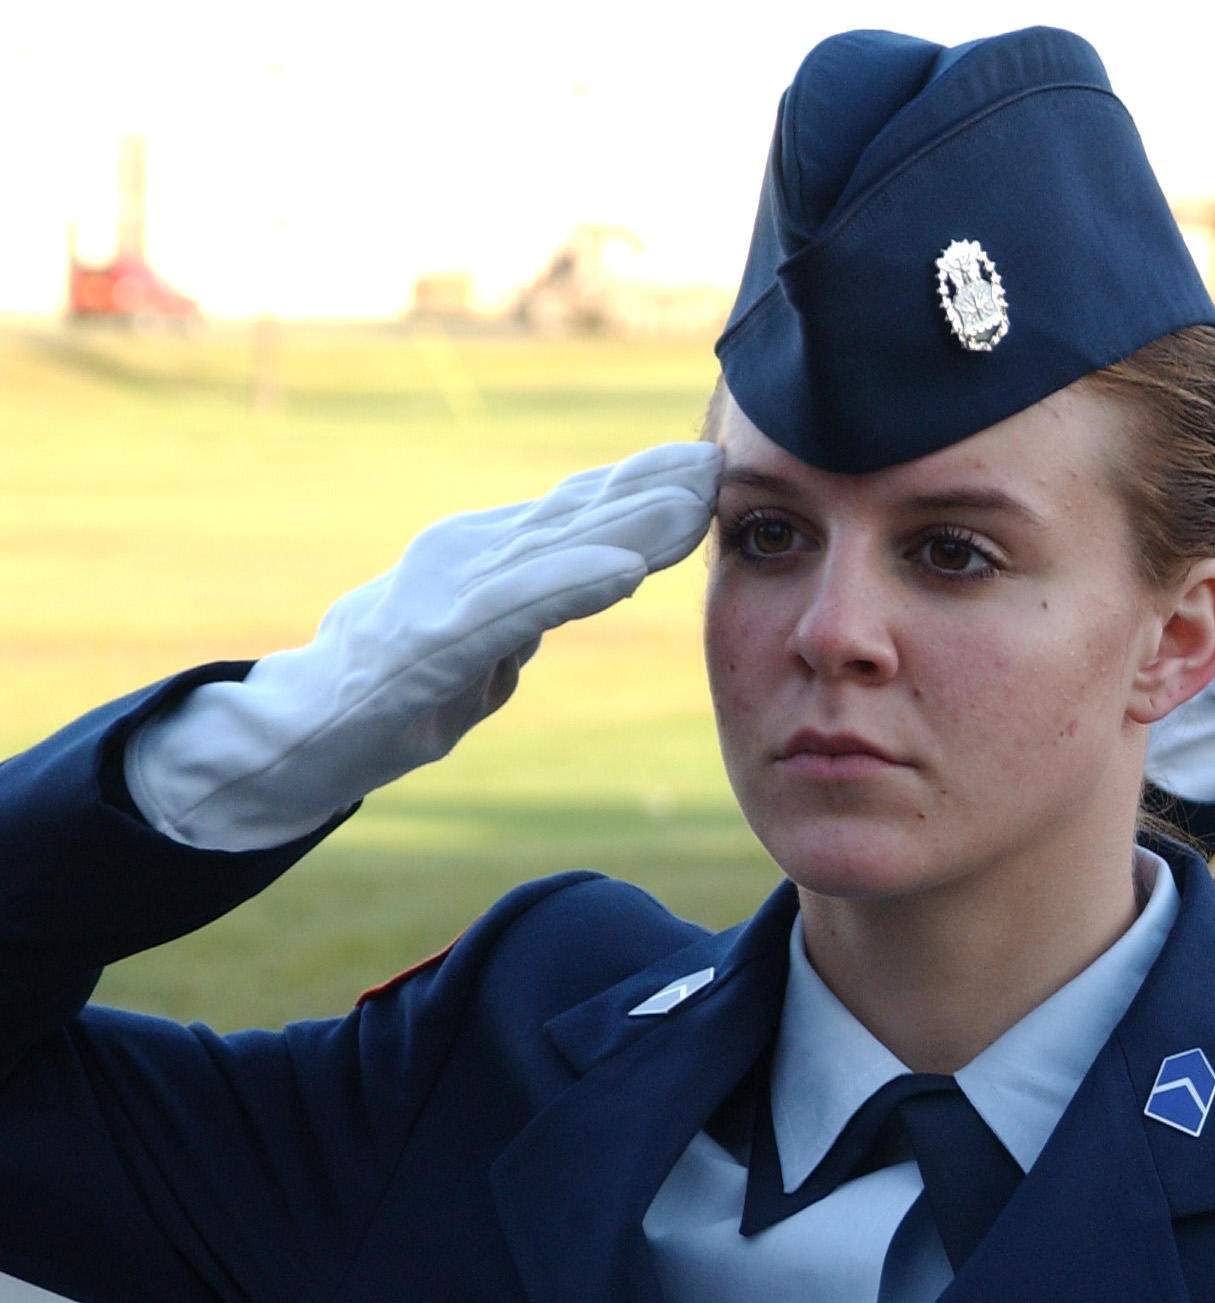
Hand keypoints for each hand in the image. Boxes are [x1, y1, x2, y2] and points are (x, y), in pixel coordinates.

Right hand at [128, 443, 720, 850]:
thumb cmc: (395, 688)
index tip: (710, 467)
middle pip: (573, 516)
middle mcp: (470, 556)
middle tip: (718, 459)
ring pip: (556, 549)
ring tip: (693, 504)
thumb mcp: (485, 643)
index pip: (574, 515)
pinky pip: (517, 608)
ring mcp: (450, 592)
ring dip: (628, 527)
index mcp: (484, 557)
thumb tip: (585, 583)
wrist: (302, 736)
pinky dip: (572, 585)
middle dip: (648, 488)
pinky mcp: (435, 639)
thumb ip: (533, 609)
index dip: (640, 488)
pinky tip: (625, 573)